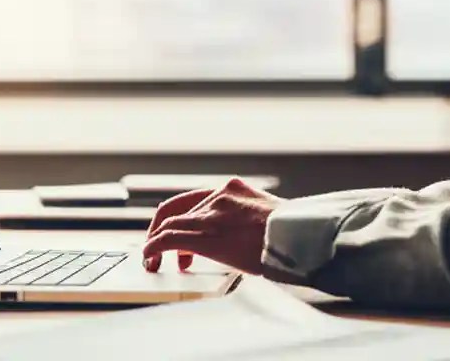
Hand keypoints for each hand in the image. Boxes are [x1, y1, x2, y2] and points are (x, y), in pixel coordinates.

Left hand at [141, 177, 283, 274]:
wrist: (298, 236)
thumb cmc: (293, 233)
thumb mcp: (268, 218)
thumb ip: (249, 221)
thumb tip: (246, 240)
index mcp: (233, 189)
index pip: (195, 199)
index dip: (180, 216)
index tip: (178, 233)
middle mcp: (218, 196)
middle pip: (176, 209)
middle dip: (162, 230)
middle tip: (158, 249)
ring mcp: (210, 213)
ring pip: (169, 225)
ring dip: (155, 243)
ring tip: (154, 261)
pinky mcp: (204, 234)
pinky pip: (168, 239)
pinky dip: (153, 248)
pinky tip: (151, 258)